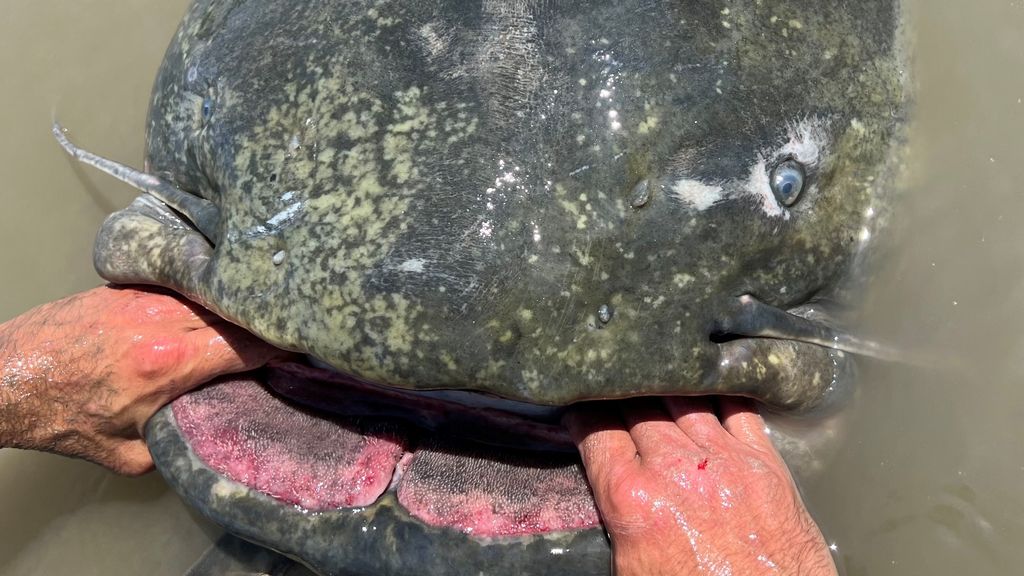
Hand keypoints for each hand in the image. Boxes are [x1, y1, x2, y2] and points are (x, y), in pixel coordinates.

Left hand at [0, 285, 290, 474]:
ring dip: (235, 306)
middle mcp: (161, 323)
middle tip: (286, 331)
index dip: (278, 348)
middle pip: (235, 313)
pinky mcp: (128, 287)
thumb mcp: (128, 454)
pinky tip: (214, 303)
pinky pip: (182, 286)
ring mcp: (144, 298)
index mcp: (167, 365)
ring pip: (210, 294)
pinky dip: (204, 296)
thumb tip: (209, 431)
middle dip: (264, 323)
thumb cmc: (63, 418)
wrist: (6, 378)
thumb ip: (177, 440)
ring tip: (254, 315)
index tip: (297, 351)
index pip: (246, 346)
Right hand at [565, 397, 836, 575]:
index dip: (582, 410)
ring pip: (684, 397)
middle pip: (637, 405)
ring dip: (665, 385)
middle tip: (613, 383)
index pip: (595, 429)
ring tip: (655, 373)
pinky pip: (738, 406)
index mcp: (634, 500)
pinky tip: (707, 381)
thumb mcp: (628, 567)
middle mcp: (677, 470)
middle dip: (620, 391)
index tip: (579, 404)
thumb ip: (614, 513)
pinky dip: (718, 390)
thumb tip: (603, 481)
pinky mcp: (767, 463)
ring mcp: (726, 460)